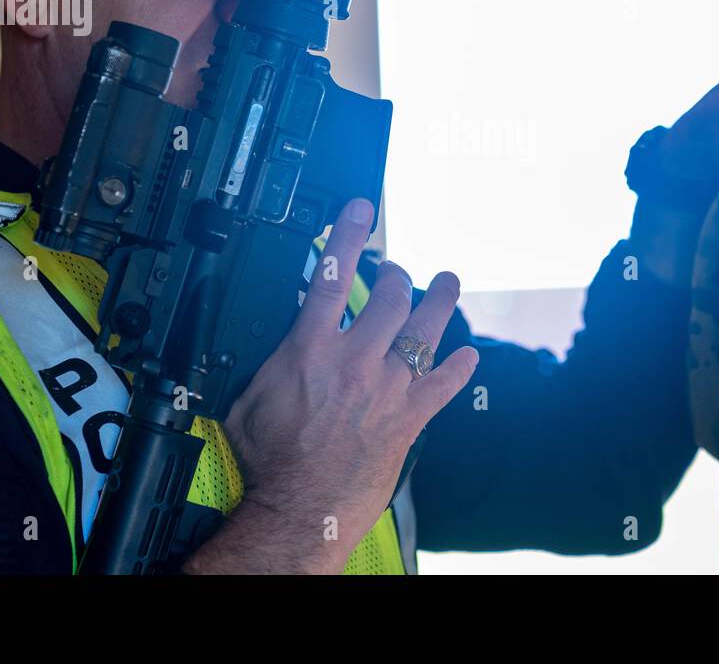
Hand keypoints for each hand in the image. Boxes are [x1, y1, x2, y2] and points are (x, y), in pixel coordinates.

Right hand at [183, 197, 477, 573]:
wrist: (299, 508)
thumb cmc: (270, 462)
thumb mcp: (250, 397)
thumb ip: (269, 362)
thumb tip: (269, 345)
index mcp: (310, 349)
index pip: (329, 276)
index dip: (348, 236)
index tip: (361, 210)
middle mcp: (355, 360)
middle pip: (389, 297)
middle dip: (395, 275)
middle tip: (394, 269)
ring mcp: (388, 387)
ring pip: (425, 331)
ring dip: (440, 301)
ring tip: (447, 282)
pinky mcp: (409, 418)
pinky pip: (444, 386)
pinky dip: (459, 369)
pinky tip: (469, 356)